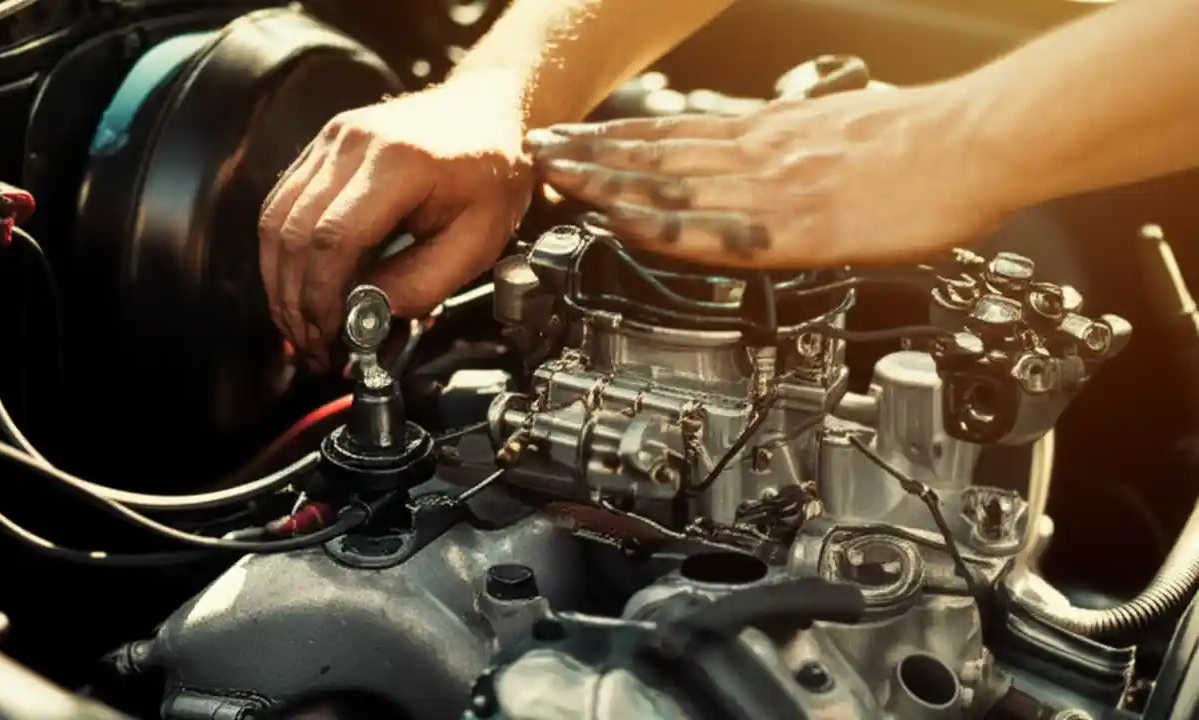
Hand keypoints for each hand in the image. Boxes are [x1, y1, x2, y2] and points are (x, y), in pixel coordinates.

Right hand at [259, 81, 531, 371]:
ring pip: (276, 217)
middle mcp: (354, 143)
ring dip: (280, 280)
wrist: (487, 109)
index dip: (323, 296)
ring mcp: (333, 139)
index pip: (335, 238)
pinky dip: (283, 251)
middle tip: (310, 344)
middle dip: (295, 299)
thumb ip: (425, 282)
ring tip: (300, 324)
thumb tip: (372, 313)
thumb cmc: (491, 171)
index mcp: (399, 164)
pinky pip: (284, 201)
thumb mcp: (479, 239)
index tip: (332, 335)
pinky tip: (298, 284)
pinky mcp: (324, 146)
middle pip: (294, 231)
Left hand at [527, 83, 1010, 268]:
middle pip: (658, 154)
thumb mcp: (837, 131)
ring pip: (673, 185)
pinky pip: (718, 231)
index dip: (615, 137)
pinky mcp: (799, 226)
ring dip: (609, 184)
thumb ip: (789, 152)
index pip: (675, 132)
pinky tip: (627, 227)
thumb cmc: (923, 139)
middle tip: (538, 154)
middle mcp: (761, 153)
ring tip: (558, 182)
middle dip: (592, 156)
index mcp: (772, 132)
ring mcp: (774, 188)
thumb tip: (762, 167)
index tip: (573, 138)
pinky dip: (665, 228)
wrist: (977, 139)